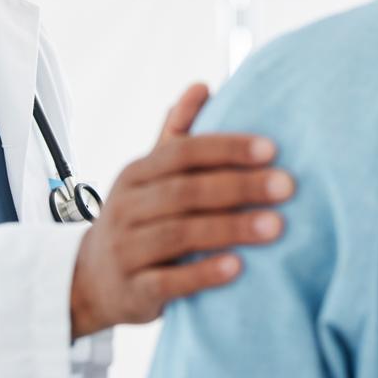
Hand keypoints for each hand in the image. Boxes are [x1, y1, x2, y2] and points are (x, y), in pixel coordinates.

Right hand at [69, 83, 292, 338]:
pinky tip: (237, 268)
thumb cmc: (137, 220)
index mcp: (136, 174)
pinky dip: (202, 274)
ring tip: (275, 227)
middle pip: (186, 192)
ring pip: (179, 234)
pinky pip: (168, 282)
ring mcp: (126, 250)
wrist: (90, 283)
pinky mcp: (132, 291)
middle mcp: (126, 207)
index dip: (227, 148)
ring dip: (230, 229)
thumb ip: (177, 134)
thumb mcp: (149, 177)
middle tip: (287, 187)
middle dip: (240, 187)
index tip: (272, 149)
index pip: (183, 153)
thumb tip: (202, 85)